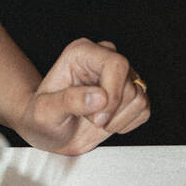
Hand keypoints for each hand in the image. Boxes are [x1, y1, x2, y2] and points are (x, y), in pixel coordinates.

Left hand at [17, 38, 149, 154]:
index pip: (115, 64)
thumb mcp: (45, 112)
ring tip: (95, 119)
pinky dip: (127, 123)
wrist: (49, 132)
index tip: (97, 117)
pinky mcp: (128, 94)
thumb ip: (70, 101)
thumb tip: (100, 97)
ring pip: (139, 98)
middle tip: (90, 119)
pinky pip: (144, 110)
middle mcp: (102, 59)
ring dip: (118, 119)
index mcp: (81, 53)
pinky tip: (107, 122)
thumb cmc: (42, 118)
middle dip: (112, 111)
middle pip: (130, 83)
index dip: (112, 93)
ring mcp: (117, 76)